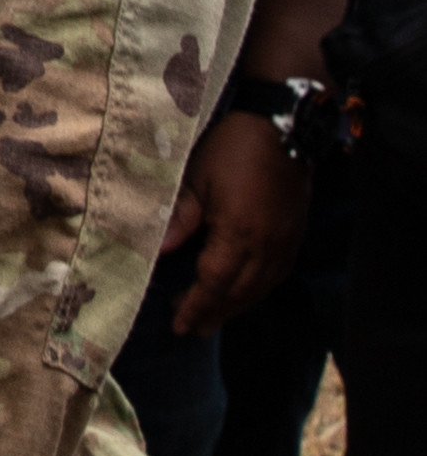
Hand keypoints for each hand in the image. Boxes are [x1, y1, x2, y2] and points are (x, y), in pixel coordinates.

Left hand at [162, 109, 307, 334]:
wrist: (284, 125)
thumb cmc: (234, 146)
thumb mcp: (198, 176)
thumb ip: (180, 216)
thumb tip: (161, 251)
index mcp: (240, 235)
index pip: (214, 283)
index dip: (196, 306)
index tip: (179, 325)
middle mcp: (268, 247)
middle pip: (239, 292)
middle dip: (214, 313)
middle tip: (191, 330)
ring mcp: (286, 242)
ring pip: (260, 287)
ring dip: (235, 305)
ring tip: (213, 318)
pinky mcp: (295, 233)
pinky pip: (276, 274)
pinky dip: (256, 288)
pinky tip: (244, 290)